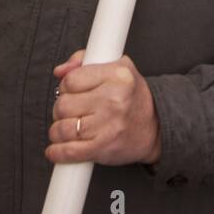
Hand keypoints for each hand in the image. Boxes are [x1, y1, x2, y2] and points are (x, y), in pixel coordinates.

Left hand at [47, 51, 161, 166]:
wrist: (156, 127)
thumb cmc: (132, 96)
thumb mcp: (116, 67)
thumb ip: (84, 61)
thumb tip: (60, 71)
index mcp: (116, 76)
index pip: (71, 80)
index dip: (65, 87)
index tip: (70, 92)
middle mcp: (113, 100)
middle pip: (64, 105)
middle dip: (60, 110)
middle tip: (70, 111)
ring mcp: (108, 125)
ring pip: (63, 128)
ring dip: (58, 131)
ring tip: (67, 128)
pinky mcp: (104, 148)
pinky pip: (70, 151)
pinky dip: (58, 152)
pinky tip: (57, 149)